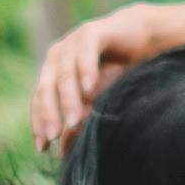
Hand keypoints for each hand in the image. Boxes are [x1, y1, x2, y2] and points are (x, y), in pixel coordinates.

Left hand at [32, 15, 128, 155]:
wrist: (144, 39)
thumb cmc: (119, 71)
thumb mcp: (97, 99)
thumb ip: (79, 118)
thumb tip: (62, 152)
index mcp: (53, 71)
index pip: (40, 99)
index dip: (39, 122)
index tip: (43, 147)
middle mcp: (58, 56)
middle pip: (47, 88)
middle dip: (49, 113)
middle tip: (54, 136)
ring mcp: (73, 42)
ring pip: (65, 73)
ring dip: (69, 98)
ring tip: (73, 121)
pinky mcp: (92, 31)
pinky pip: (85, 51)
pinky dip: (86, 70)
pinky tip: (89, 89)